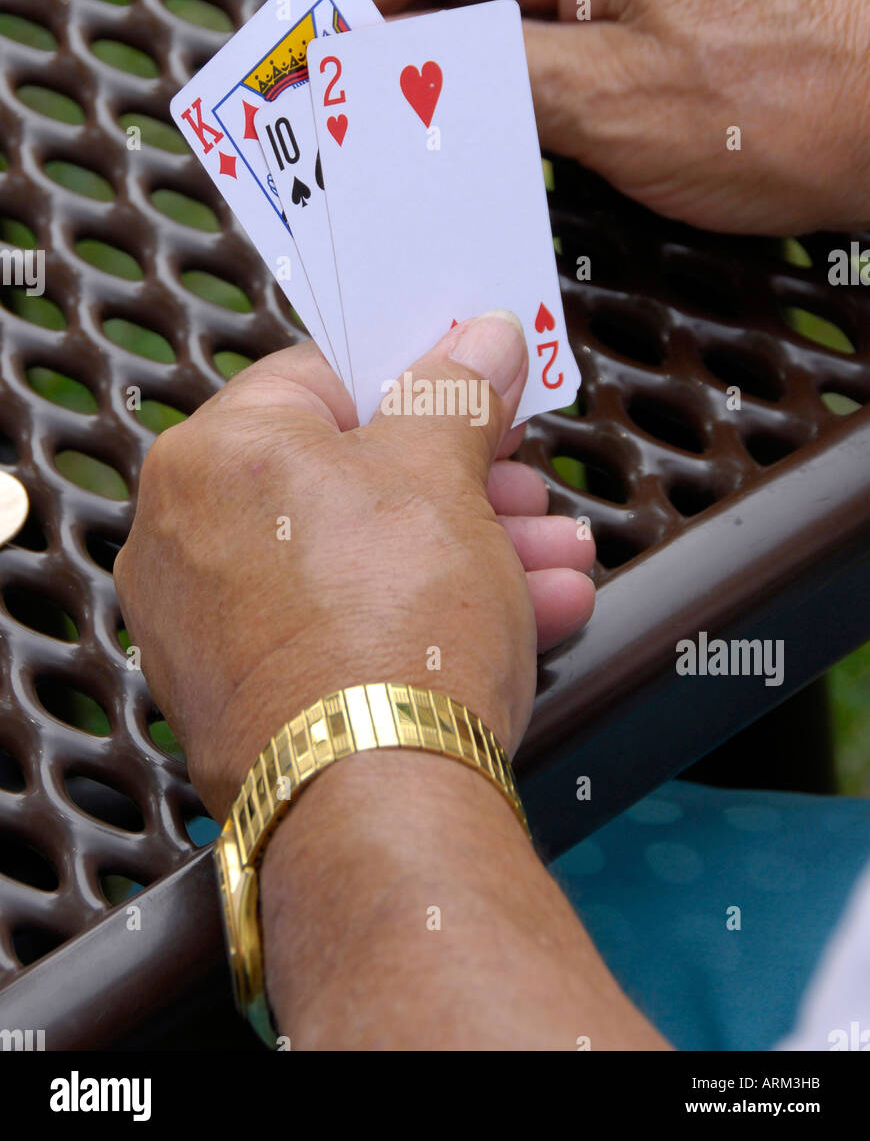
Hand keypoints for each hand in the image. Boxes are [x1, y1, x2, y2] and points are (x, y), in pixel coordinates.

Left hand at [113, 313, 593, 819]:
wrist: (374, 803)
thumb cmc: (388, 623)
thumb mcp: (442, 473)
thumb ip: (456, 390)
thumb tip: (478, 338)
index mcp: (215, 454)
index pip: (321, 380)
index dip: (416, 380)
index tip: (478, 395)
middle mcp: (190, 537)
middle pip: (352, 479)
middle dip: (466, 484)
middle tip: (526, 487)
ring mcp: (214, 627)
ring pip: (363, 561)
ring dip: (473, 554)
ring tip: (557, 564)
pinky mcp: (250, 699)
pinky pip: (348, 627)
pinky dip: (428, 617)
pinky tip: (526, 619)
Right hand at [343, 0, 869, 236]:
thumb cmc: (792, 101)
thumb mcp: (613, 100)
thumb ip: (490, 77)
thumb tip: (399, 75)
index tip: (306, 68)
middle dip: (382, 38)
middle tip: (340, 115)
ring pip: (491, 5)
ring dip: (439, 66)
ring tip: (397, 134)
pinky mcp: (644, 15)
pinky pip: (542, 35)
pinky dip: (497, 82)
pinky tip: (479, 134)